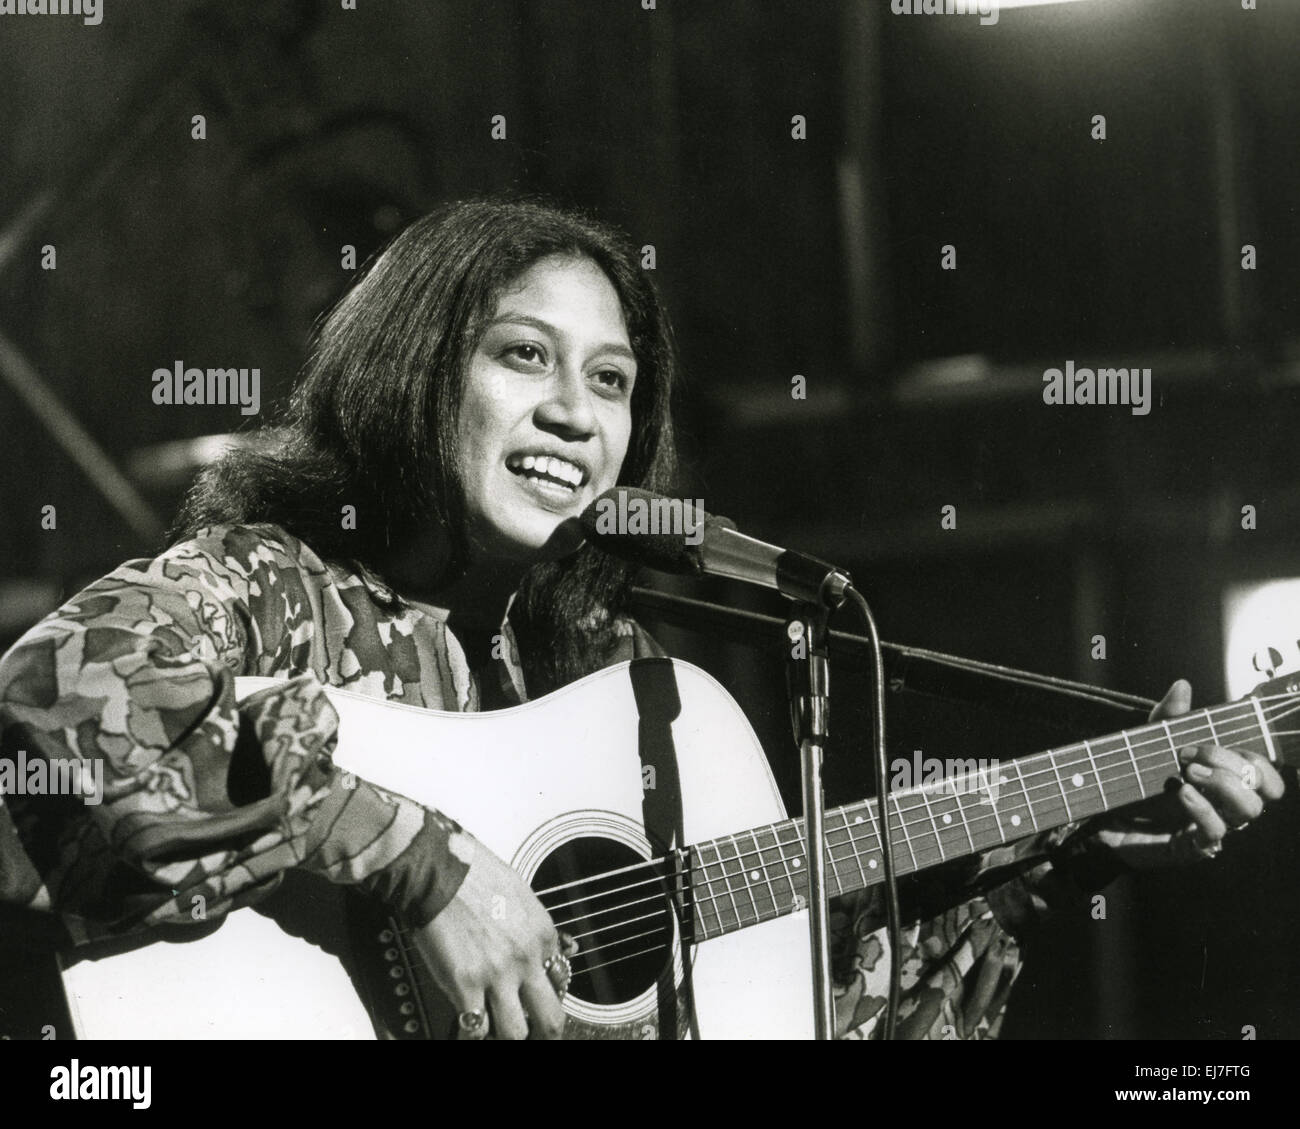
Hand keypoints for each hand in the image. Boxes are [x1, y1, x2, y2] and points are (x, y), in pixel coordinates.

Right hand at [410, 834, 573, 1038]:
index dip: (546, 995)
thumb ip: (532, 924)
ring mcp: (498, 975)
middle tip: (532, 1033)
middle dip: (543, 1034)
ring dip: (505, 1035)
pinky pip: (474, 1029)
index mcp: (542, 934)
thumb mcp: (520, 891)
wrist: (439, 867)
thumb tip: (545, 943)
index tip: (534, 1001)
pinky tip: (464, 1030)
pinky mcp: (465, 984)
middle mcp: (526, 958)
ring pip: (515, 1033)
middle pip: (550, 1019)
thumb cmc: (473, 871)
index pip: (560, 980)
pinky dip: (469, 1034)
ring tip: (494, 1031)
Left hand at [1091, 680, 1284, 868]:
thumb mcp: (1150, 742)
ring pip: (1249, 810)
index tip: (1212, 741)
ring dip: (1223, 785)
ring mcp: (1214, 825)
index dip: (1255, 757)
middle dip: (1231, 763)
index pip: (1266, 772)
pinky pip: (1216, 832)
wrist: (1103, 815)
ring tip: (1186, 773)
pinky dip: (1201, 808)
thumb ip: (1168, 716)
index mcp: (1225, 778)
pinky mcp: (1194, 845)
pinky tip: (1181, 792)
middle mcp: (1226, 804)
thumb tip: (1182, 685)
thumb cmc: (1135, 781)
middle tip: (1189, 754)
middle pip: (1264, 788)